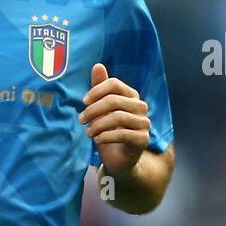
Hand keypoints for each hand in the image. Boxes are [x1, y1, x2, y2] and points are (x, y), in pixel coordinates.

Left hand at [79, 63, 149, 177]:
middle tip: (81, 120)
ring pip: (118, 117)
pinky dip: (106, 136)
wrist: (118, 159)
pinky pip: (124, 134)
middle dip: (93, 110)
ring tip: (88, 132)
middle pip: (114, 100)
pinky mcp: (143, 139)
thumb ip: (99, 90)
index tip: (83, 102)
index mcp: (131, 96)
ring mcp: (144, 123)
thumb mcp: (100, 111)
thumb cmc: (108, 131)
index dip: (96, 91)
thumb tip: (97, 65)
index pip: (114, 84)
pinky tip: (97, 139)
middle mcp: (140, 107)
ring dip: (98, 125)